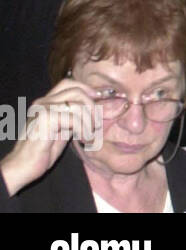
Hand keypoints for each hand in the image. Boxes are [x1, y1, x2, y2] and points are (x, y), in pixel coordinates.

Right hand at [0, 78, 102, 194]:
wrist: (23, 166)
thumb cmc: (43, 151)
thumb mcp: (62, 129)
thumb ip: (73, 116)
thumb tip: (95, 108)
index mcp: (45, 102)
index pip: (68, 83)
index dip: (87, 89)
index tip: (99, 99)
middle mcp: (42, 102)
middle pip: (77, 91)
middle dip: (92, 107)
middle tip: (95, 124)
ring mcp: (43, 109)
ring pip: (78, 105)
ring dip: (90, 122)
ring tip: (89, 135)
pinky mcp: (45, 119)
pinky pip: (75, 119)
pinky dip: (84, 130)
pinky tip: (83, 140)